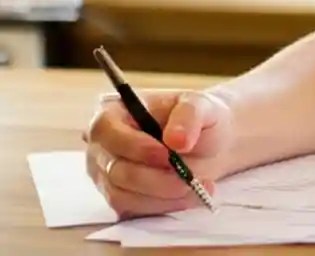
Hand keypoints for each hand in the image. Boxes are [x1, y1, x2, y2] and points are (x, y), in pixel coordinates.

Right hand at [83, 89, 233, 217]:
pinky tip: (190, 197)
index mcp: (113, 113)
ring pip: (123, 195)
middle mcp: (103, 147)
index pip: (106, 130)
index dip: (135, 146)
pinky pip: (134, 210)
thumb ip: (189, 115)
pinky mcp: (121, 199)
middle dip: (156, 178)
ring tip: (197, 187)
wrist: (209, 141)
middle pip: (115, 170)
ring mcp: (107, 176)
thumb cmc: (197, 117)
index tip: (169, 155)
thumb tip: (176, 140)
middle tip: (190, 179)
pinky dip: (164, 206)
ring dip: (163, 196)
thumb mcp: (200, 104)